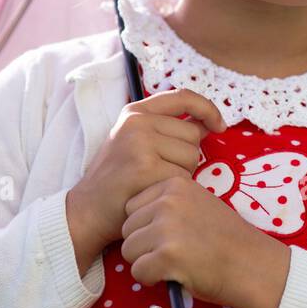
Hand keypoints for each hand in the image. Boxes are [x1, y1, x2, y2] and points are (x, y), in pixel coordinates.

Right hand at [65, 89, 225, 273]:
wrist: (87, 211)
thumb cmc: (117, 179)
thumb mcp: (136, 142)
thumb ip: (167, 129)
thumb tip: (207, 123)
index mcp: (135, 112)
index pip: (183, 96)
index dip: (207, 109)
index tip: (219, 125)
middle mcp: (136, 122)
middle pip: (193, 134)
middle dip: (187, 157)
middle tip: (160, 172)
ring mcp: (139, 143)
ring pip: (192, 157)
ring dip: (182, 175)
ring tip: (154, 183)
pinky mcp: (144, 168)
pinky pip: (183, 178)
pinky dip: (175, 191)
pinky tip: (153, 195)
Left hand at [118, 174, 279, 307]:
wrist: (252, 264)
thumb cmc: (225, 238)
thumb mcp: (198, 203)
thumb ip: (169, 203)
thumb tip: (132, 215)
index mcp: (175, 184)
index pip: (132, 206)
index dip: (146, 226)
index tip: (170, 235)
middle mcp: (168, 201)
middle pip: (127, 228)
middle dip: (143, 244)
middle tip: (172, 252)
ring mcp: (167, 227)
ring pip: (128, 250)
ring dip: (146, 262)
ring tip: (174, 263)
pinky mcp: (166, 255)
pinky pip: (138, 271)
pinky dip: (152, 279)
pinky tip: (175, 274)